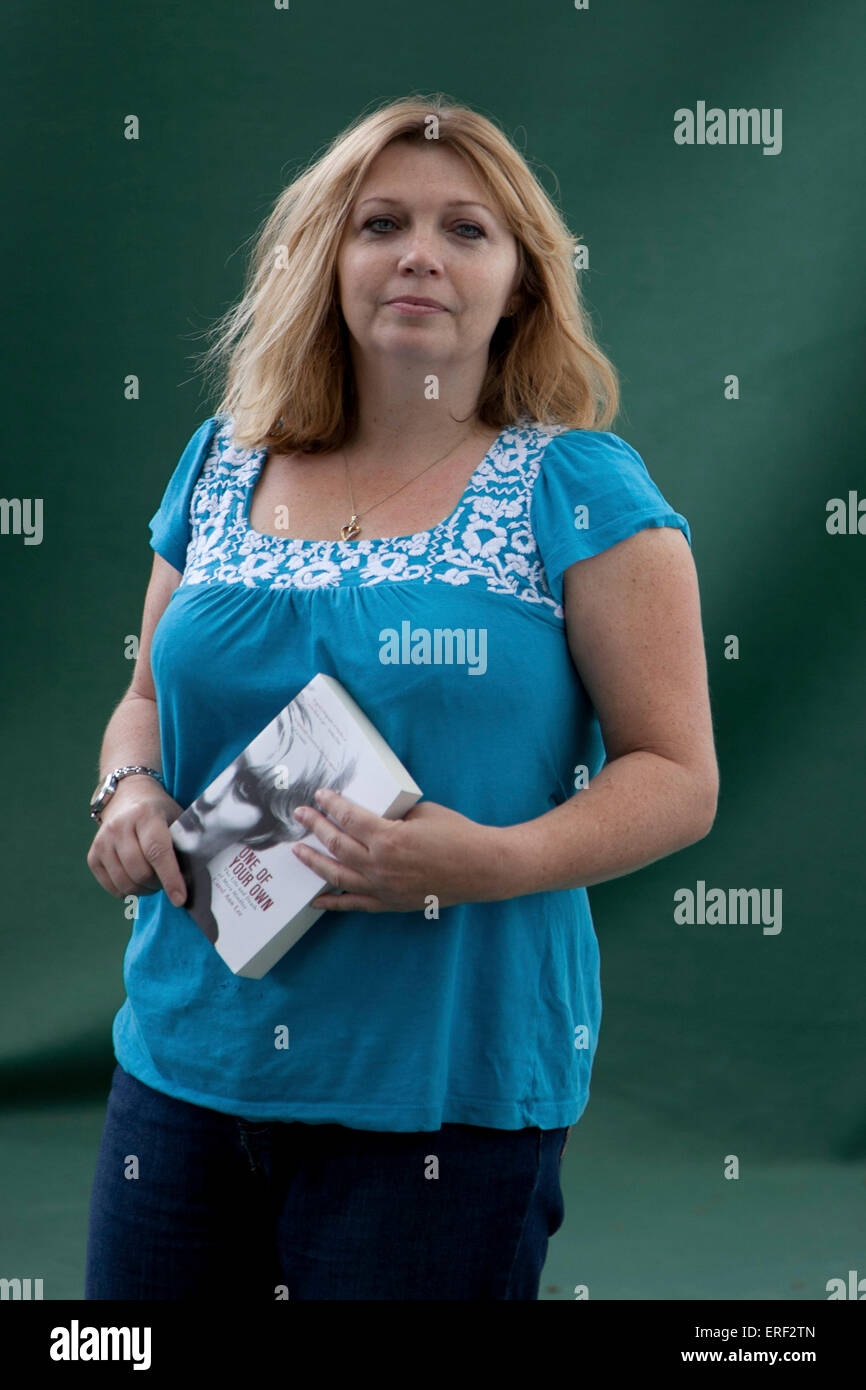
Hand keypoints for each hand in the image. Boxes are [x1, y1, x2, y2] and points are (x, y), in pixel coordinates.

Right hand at [87, 779, 188, 906]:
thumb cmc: (160, 812)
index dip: (170, 878)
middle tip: (167, 880)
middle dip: (158, 884)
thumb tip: (197, 876)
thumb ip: (186, 842)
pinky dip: (127, 891)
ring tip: (153, 879)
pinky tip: (137, 879)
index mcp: (146, 815)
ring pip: (125, 883)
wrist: (127, 797)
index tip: (180, 898)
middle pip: (140, 871)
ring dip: (144, 889)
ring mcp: (103, 841)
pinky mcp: (93, 855)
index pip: (157, 851)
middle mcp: (120, 827)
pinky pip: (111, 887)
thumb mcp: (176, 818)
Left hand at [290, 788, 507, 912]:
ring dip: (314, 861)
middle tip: (301, 815)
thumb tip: (372, 817)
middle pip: (336, 844)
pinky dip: (333, 902)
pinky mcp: (390, 903)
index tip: (320, 796)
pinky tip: (315, 898)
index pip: (348, 818)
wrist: (482, 868)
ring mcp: (383, 888)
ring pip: (337, 875)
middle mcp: (380, 865)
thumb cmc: (457, 835)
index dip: (331, 804)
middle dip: (315, 827)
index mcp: (388, 838)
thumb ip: (392, 816)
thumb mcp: (421, 813)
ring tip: (298, 851)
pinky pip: (354, 905)